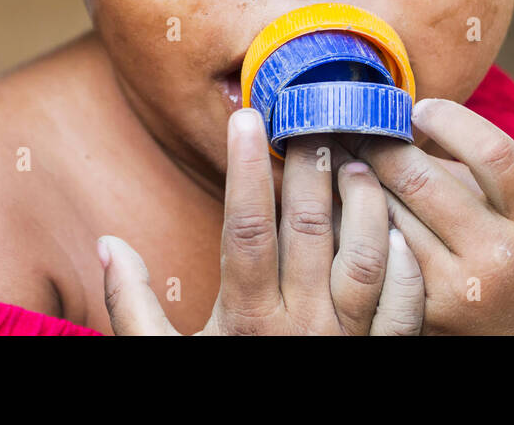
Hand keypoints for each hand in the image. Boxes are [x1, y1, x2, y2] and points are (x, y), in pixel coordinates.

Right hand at [97, 108, 424, 334]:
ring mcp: (348, 344)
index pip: (245, 226)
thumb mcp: (165, 362)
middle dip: (312, 164)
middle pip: (309, 227)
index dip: (246, 167)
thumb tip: (107, 243)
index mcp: (245, 322)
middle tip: (314, 116)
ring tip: (358, 157)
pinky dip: (405, 262)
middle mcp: (300, 328)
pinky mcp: (383, 358)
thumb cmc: (220, 399)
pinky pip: (406, 304)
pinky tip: (396, 224)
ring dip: (364, 201)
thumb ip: (131, 306)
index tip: (247, 116)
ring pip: (366, 255)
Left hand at [330, 98, 513, 334]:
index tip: (420, 108)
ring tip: (338, 153)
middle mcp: (501, 257)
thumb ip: (487, 180)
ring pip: (388, 218)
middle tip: (355, 122)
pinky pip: (379, 258)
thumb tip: (413, 126)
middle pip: (424, 182)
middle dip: (379, 144)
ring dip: (356, 181)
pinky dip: (357, 227)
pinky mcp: (426, 319)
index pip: (493, 154)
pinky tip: (343, 206)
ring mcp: (460, 293)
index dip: (450, 121)